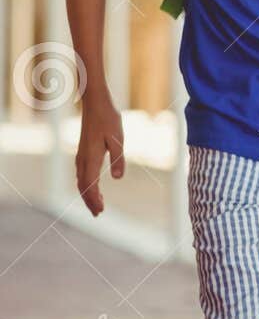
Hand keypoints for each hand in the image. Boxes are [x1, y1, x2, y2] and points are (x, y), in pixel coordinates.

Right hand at [76, 92, 124, 216]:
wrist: (96, 103)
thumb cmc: (108, 119)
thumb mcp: (118, 138)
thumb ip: (118, 159)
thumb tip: (118, 178)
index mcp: (91, 158)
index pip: (90, 185)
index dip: (94, 199)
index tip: (101, 211)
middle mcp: (83, 159)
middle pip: (83, 186)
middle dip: (90, 201)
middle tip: (98, 214)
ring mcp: (81, 155)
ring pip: (81, 181)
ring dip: (87, 194)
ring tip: (97, 205)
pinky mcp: (83, 151)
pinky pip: (81, 173)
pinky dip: (86, 184)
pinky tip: (92, 186)